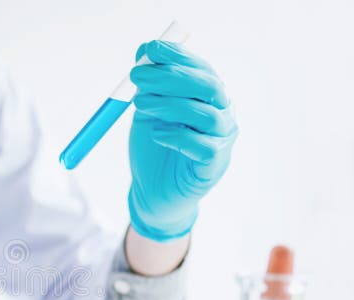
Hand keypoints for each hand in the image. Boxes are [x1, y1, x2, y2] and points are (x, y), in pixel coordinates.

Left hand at [128, 40, 237, 241]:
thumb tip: (143, 51)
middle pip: (207, 86)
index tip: (149, 49)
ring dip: (170, 105)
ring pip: (206, 114)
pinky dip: (179, 137)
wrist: (153, 192)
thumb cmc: (153, 149)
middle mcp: (220, 113)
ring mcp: (221, 140)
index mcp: (206, 97)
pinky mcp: (214, 166)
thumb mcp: (146, 112)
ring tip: (139, 104)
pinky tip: (157, 135)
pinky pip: (204, 147)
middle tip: (137, 76)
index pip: (200, 68)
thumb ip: (148, 85)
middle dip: (171, 77)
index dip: (177, 56)